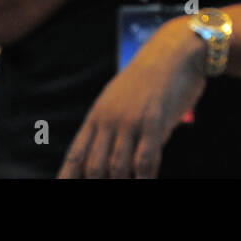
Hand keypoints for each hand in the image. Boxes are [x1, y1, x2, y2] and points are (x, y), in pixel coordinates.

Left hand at [58, 17, 205, 177]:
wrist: (174, 50)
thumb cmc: (150, 78)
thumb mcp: (120, 99)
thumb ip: (110, 127)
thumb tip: (106, 157)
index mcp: (97, 115)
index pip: (76, 155)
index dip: (68, 178)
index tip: (66, 190)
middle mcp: (109, 120)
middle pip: (94, 167)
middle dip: (99, 183)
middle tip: (106, 187)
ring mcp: (131, 121)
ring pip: (118, 167)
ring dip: (123, 182)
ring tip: (129, 185)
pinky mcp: (154, 121)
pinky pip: (144, 159)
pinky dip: (144, 178)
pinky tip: (146, 182)